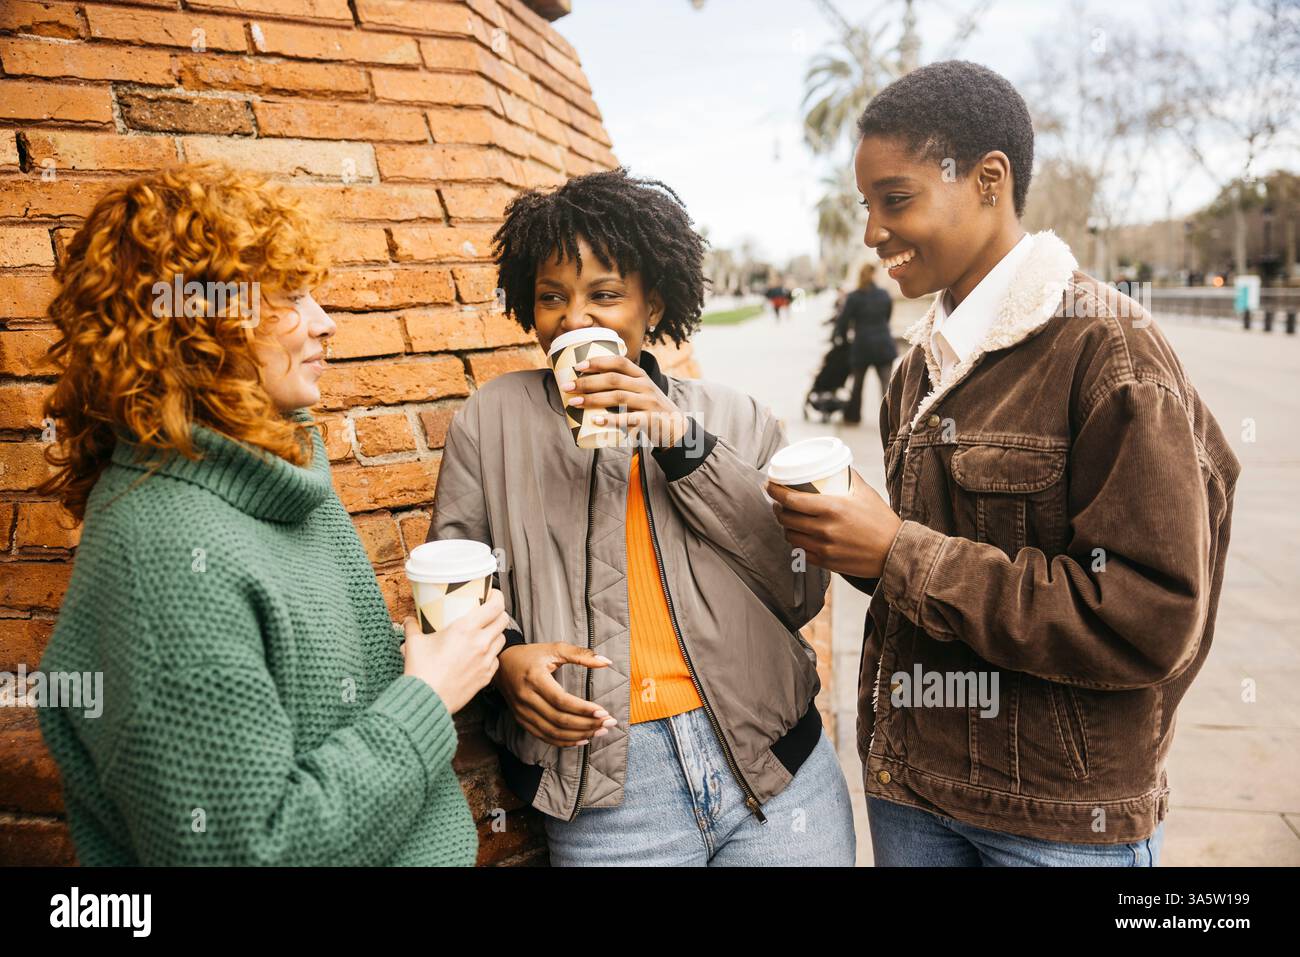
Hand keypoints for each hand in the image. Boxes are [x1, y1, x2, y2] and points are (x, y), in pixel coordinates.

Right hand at [400, 589, 508, 713]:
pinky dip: (491, 654)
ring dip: (496, 633)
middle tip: (488, 612)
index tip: (491, 594)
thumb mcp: (413, 642)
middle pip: (503, 620)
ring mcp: (486, 660)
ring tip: (485, 632)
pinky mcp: (486, 676)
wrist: (427, 699)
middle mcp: (480, 643)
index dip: (497, 596)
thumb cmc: (421, 671)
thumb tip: (409, 620)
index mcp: (466, 629)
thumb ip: (412, 627)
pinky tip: (480, 654)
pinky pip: (496, 660)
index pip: (495, 606)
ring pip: (502, 639)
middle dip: (498, 613)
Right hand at [493, 643, 617, 746]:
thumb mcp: (554, 648)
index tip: (603, 712)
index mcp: (535, 679)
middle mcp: (526, 698)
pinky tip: (581, 739)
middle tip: (608, 723)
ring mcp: (522, 712)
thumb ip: (581, 654)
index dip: (583, 709)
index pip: (561, 700)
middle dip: (587, 724)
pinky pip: (544, 736)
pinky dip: (563, 741)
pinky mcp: (522, 720)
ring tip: (600, 731)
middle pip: (559, 719)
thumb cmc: (531, 655)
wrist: (502, 664)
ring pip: (553, 732)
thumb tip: (606, 661)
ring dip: (578, 735)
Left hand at [562, 352, 688, 447]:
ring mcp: (648, 402)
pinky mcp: (650, 420)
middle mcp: (645, 385)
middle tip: (567, 387)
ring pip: (618, 397)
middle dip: (587, 382)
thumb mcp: (640, 390)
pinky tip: (596, 421)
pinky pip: (629, 419)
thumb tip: (585, 383)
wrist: (676, 428)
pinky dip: (611, 420)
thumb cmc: (649, 408)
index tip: (577, 366)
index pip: (618, 362)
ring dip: (593, 399)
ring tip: (574, 403)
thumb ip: (621, 385)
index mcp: (640, 375)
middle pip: (613, 379)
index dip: (598, 361)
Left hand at [766, 468, 903, 578]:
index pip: (792, 499)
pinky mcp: (826, 562)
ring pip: (791, 536)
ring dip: (786, 527)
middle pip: (786, 518)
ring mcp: (824, 547)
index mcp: (832, 508)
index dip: (775, 492)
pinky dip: (797, 543)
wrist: (895, 552)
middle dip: (778, 509)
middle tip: (778, 502)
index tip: (769, 486)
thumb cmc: (882, 522)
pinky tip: (799, 536)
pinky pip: (801, 552)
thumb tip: (836, 466)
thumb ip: (849, 477)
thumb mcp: (866, 493)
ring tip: (788, 519)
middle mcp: (825, 528)